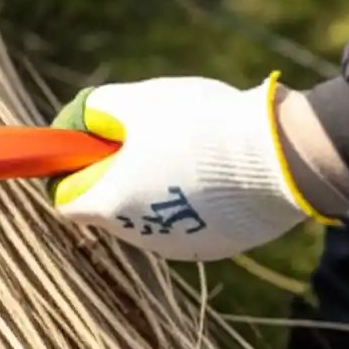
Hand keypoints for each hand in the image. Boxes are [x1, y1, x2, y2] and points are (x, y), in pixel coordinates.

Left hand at [45, 73, 334, 261]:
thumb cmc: (199, 125)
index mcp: (111, 206)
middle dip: (117, 170)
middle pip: (108, 204)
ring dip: (155, 182)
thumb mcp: (137, 102)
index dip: (72, 166)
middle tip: (146, 135)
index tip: (93, 141)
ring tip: (187, 147)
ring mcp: (178, 245)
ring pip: (149, 212)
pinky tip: (215, 168)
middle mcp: (139, 236)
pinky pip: (187, 219)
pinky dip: (190, 197)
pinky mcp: (215, 246)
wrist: (283, 156)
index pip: (65, 199)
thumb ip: (95, 111)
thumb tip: (80, 121)